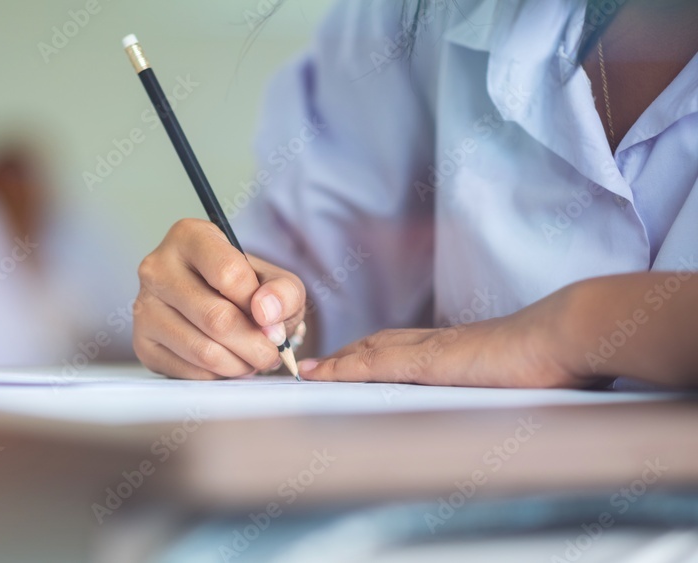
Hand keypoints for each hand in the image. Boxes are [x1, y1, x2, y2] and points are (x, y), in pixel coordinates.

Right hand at [133, 219, 305, 378]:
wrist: (213, 302)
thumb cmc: (243, 286)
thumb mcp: (275, 279)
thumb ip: (283, 291)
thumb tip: (266, 313)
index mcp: (189, 237)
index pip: (229, 274)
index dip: (260, 306)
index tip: (273, 322)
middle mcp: (158, 267)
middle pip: (216, 318)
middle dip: (255, 345)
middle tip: (271, 353)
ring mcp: (144, 306)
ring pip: (203, 350)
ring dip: (239, 364)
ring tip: (252, 359)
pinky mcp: (142, 343)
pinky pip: (189, 371)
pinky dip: (218, 375)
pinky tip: (227, 362)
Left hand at [298, 284, 606, 387]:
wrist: (569, 334)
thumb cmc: (560, 357)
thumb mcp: (527, 376)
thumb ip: (510, 384)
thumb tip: (516, 395)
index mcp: (462, 349)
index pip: (407, 348)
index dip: (377, 353)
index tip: (354, 361)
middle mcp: (440, 344)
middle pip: (380, 345)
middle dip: (348, 356)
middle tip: (316, 365)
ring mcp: (432, 351)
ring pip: (371, 352)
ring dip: (338, 361)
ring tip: (309, 371)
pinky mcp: (429, 362)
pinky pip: (374, 364)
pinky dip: (344, 369)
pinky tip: (322, 374)